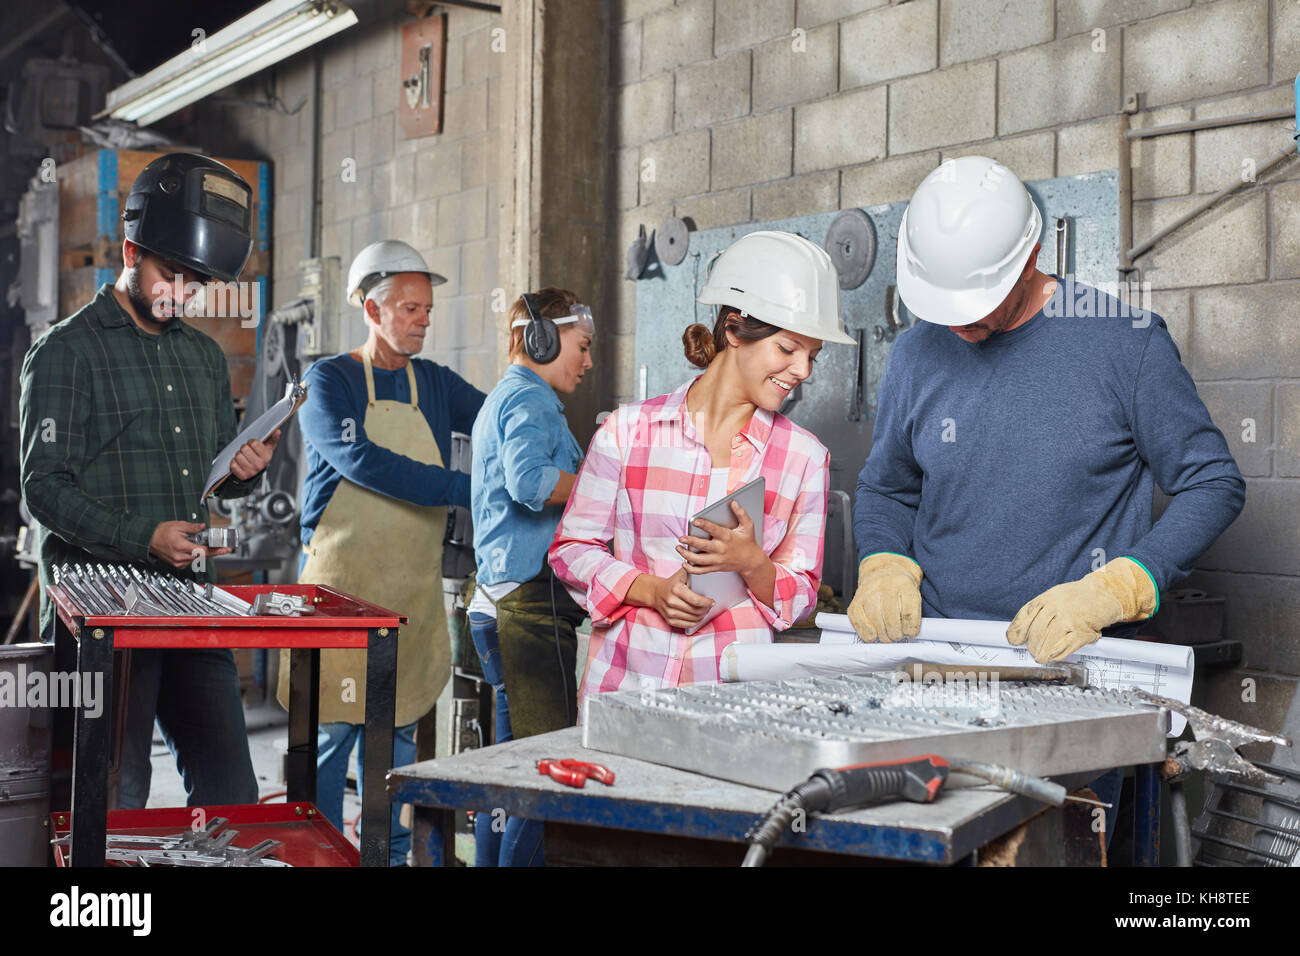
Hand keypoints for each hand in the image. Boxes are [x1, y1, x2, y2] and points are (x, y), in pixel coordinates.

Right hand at [149, 520, 230, 568]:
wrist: (148, 540)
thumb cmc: (161, 532)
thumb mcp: (178, 526)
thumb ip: (193, 527)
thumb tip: (203, 527)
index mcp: (181, 547)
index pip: (203, 551)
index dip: (216, 550)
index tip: (225, 549)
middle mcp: (180, 557)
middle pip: (203, 556)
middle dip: (214, 552)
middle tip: (224, 548)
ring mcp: (178, 562)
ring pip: (198, 559)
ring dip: (205, 553)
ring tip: (211, 546)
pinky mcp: (178, 564)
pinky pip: (191, 561)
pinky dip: (196, 555)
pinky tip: (198, 550)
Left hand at [230, 428, 280, 480]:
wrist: (256, 471)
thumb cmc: (261, 456)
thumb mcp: (268, 448)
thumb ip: (273, 438)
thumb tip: (277, 431)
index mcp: (266, 457)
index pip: (253, 443)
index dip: (251, 442)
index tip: (252, 445)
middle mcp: (259, 465)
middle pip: (244, 448)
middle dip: (244, 448)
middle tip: (247, 451)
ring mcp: (250, 471)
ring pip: (238, 456)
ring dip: (238, 455)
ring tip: (244, 457)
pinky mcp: (242, 476)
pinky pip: (233, 464)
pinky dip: (234, 462)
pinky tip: (239, 463)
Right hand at [649, 568, 714, 629]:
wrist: (656, 592)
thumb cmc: (672, 583)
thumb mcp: (681, 574)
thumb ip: (692, 570)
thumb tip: (704, 568)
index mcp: (676, 589)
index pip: (696, 600)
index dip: (706, 602)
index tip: (712, 601)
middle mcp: (671, 602)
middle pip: (695, 610)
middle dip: (706, 609)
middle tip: (710, 606)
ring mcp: (670, 613)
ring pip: (693, 619)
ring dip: (702, 616)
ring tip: (705, 610)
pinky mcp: (669, 620)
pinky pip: (687, 625)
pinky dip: (696, 622)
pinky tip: (699, 617)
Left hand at [674, 500, 763, 577]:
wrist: (750, 561)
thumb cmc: (747, 542)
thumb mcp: (748, 526)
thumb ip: (741, 513)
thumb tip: (733, 503)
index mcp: (727, 537)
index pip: (714, 530)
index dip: (704, 525)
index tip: (695, 521)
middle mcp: (721, 549)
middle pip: (703, 546)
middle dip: (690, 542)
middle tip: (681, 538)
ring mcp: (717, 560)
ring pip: (699, 560)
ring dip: (686, 554)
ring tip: (678, 548)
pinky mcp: (715, 567)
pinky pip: (701, 571)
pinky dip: (691, 569)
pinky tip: (684, 563)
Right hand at [846, 552, 922, 642]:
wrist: (883, 572)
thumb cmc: (900, 589)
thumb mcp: (913, 595)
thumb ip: (913, 614)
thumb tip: (909, 635)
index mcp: (904, 584)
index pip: (908, 612)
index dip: (910, 628)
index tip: (910, 634)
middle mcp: (885, 586)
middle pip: (890, 618)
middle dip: (895, 633)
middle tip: (897, 637)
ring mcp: (868, 592)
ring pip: (875, 619)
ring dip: (882, 635)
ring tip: (888, 637)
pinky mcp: (856, 600)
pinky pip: (858, 619)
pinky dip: (865, 632)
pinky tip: (873, 636)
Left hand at [1006, 557, 1157, 662]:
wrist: (1104, 593)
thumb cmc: (1076, 597)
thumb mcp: (1052, 597)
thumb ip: (1036, 611)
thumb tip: (1018, 632)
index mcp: (1046, 599)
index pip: (1025, 616)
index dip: (1017, 632)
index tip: (1013, 641)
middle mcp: (1056, 608)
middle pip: (1036, 633)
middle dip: (1032, 646)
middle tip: (1033, 651)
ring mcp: (1070, 620)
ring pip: (1048, 643)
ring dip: (1042, 654)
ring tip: (1041, 656)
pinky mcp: (1082, 632)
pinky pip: (1064, 649)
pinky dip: (1056, 655)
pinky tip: (1053, 656)